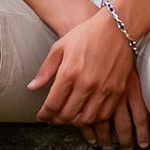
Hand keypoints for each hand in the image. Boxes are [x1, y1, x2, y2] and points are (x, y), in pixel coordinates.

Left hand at [32, 8, 149, 149]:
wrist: (117, 27)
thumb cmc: (87, 34)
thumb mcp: (60, 47)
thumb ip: (46, 69)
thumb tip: (32, 87)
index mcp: (69, 72)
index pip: (52, 104)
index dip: (44, 114)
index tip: (42, 116)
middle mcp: (86, 84)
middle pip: (67, 115)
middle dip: (57, 120)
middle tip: (53, 118)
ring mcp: (103, 89)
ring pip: (85, 119)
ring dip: (74, 122)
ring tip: (69, 116)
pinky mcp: (117, 91)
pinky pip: (103, 115)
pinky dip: (93, 119)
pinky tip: (86, 113)